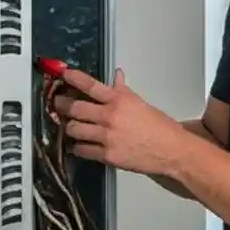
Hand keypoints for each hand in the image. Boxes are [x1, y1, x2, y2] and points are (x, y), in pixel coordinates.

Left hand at [54, 68, 188, 176]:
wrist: (171, 150)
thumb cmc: (160, 126)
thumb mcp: (142, 104)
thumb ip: (124, 91)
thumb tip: (116, 77)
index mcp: (120, 100)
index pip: (91, 86)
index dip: (74, 78)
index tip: (63, 74)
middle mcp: (110, 116)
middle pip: (75, 108)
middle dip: (62, 104)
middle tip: (58, 103)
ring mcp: (106, 137)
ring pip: (73, 129)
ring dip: (69, 127)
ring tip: (70, 125)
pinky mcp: (106, 155)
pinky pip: (81, 150)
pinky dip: (77, 147)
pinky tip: (79, 145)